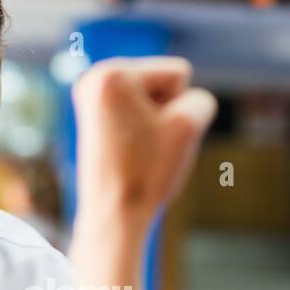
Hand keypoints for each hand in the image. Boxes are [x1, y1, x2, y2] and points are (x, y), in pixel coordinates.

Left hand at [71, 57, 216, 237]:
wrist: (114, 215)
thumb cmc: (149, 172)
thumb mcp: (191, 125)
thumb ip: (199, 99)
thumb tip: (176, 105)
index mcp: (112, 74)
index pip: (179, 74)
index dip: (179, 109)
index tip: (152, 139)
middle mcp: (94, 78)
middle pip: (163, 82)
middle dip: (166, 113)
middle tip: (144, 148)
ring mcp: (90, 97)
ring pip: (153, 99)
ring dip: (156, 123)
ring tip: (137, 151)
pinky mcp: (94, 116)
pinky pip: (138, 112)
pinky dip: (142, 130)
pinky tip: (129, 153)